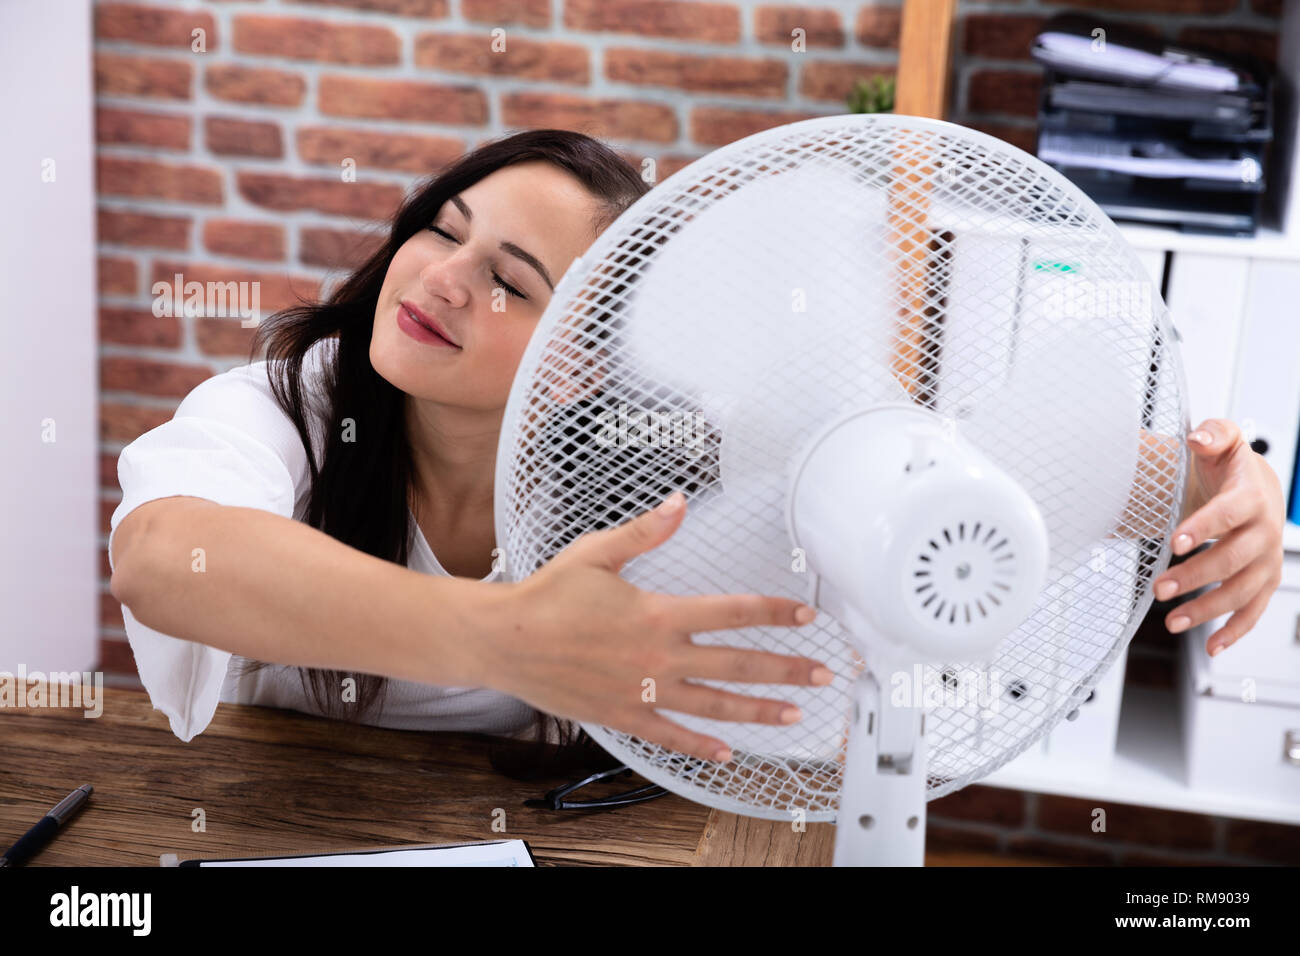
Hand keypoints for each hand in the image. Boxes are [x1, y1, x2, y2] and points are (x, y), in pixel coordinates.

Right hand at [481, 492, 830, 762]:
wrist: (505, 640)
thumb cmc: (547, 595)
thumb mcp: (597, 553)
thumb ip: (646, 532)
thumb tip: (680, 503)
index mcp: (657, 613)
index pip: (732, 612)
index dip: (774, 613)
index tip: (805, 616)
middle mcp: (658, 657)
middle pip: (736, 665)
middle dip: (785, 669)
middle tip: (823, 674)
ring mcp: (643, 692)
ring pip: (713, 706)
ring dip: (758, 712)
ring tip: (793, 715)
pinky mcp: (623, 716)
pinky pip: (670, 735)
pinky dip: (700, 745)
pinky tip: (726, 753)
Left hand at [1151, 419, 1284, 656]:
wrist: (1258, 486)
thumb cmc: (1232, 467)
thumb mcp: (1224, 441)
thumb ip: (1212, 434)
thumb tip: (1198, 437)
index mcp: (1252, 498)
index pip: (1227, 513)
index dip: (1202, 527)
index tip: (1175, 540)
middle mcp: (1264, 533)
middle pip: (1232, 558)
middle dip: (1196, 575)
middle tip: (1159, 588)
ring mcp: (1266, 560)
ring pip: (1241, 591)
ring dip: (1207, 609)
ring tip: (1171, 620)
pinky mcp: (1263, 581)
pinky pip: (1253, 611)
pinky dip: (1235, 631)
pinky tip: (1211, 646)